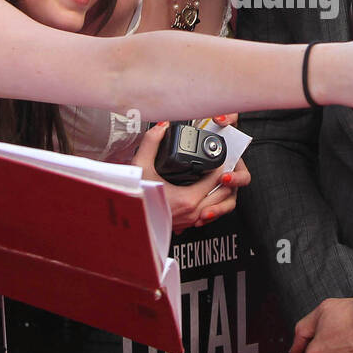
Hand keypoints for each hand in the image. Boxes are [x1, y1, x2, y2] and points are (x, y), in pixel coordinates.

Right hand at [133, 121, 249, 232]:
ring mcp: (190, 221)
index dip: (220, 164)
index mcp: (188, 198)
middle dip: (226, 177)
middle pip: (224, 193)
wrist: (126, 218)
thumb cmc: (133, 198)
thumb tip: (161, 127)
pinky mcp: (185, 225)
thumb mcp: (141, 166)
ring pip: (219, 206)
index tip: (217, 155)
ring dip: (220, 192)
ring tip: (215, 177)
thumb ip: (152, 143)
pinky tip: (202, 193)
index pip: (217, 178)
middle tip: (221, 164)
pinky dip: (211, 204)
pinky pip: (207, 215)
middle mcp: (193, 212)